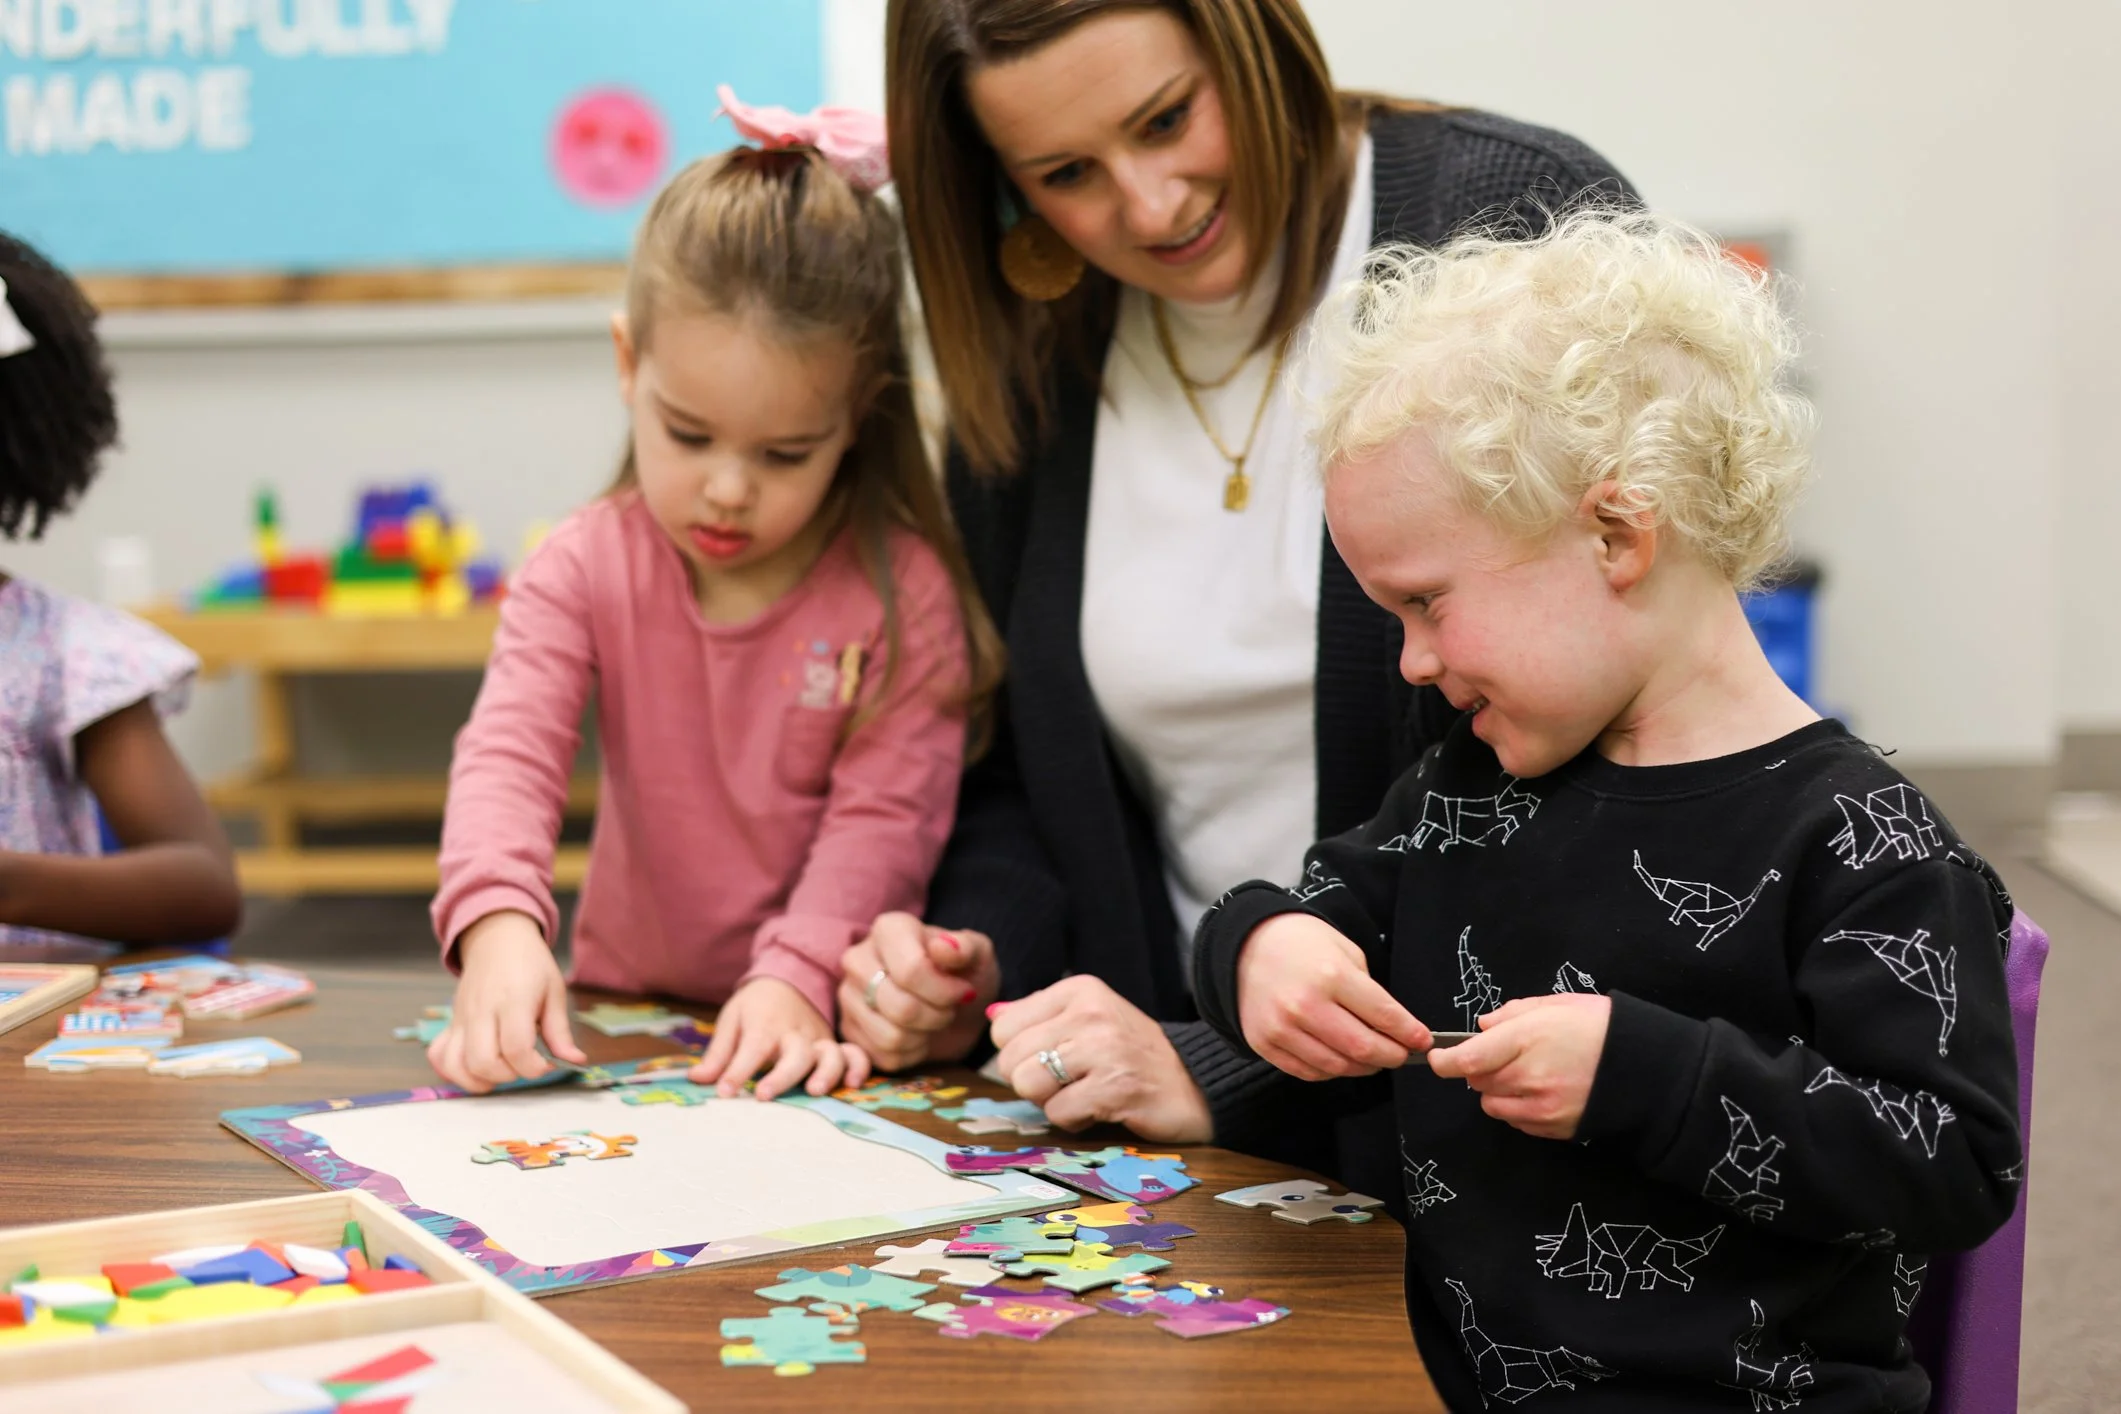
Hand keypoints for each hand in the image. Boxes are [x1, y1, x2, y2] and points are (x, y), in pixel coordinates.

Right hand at [429, 911, 586, 1093]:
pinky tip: (474, 1068)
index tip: (546, 1063)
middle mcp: (482, 1011)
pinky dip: (452, 1071)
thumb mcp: (554, 991)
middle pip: (483, 1061)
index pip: (516, 1048)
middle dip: (508, 1075)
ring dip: (479, 1079)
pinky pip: (438, 1055)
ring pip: (456, 1064)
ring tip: (500, 1072)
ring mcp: (461, 1019)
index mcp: (513, 1001)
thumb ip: (560, 1032)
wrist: (496, 939)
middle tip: (523, 1065)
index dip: (533, 1067)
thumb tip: (576, 1061)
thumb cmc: (530, 964)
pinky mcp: (450, 1023)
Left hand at [691, 977, 871, 1100]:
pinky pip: (855, 1054)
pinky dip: (858, 1067)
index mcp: (765, 1025)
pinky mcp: (835, 1046)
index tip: (724, 1092)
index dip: (737, 1072)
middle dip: (782, 1076)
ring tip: (814, 1091)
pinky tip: (853, 1084)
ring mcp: (819, 1040)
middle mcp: (795, 1034)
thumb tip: (697, 1080)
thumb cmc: (757, 1006)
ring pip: (830, 1055)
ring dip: (825, 1073)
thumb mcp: (732, 1019)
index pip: (752, 1050)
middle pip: (794, 1055)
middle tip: (765, 1096)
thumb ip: (718, 1053)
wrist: (792, 977)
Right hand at [836, 912, 998, 1070]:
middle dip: (937, 1016)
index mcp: (889, 929)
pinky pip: (883, 1056)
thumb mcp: (978, 955)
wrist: (957, 1007)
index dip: (944, 991)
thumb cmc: (965, 975)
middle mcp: (857, 959)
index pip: (911, 970)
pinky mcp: (849, 1031)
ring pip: (890, 1035)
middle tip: (949, 1010)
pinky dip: (912, 1053)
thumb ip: (966, 947)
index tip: (962, 991)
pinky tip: (918, 1036)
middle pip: (899, 1006)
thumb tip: (943, 948)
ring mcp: (847, 996)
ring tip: (933, 1020)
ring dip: (925, 1036)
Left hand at [988, 976, 1212, 1143]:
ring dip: (1052, 1102)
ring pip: (1029, 1086)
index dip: (1019, 1054)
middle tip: (1071, 1081)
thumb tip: (991, 1015)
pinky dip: (1075, 1120)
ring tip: (1085, 1092)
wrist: (1196, 1082)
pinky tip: (1101, 1107)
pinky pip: (1059, 1114)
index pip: (1003, 1027)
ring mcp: (1105, 1049)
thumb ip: (1039, 1016)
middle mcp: (1090, 1012)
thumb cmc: (1133, 1054)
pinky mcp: (1116, 1088)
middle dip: (1032, 1082)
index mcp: (1079, 990)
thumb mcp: (1089, 1019)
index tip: (1054, 1057)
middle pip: (1010, 1061)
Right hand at [1235, 912, 1430, 1079]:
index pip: (1384, 1016)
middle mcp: (1306, 1005)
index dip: (1410, 1033)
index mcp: (1331, 975)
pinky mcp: (1265, 1044)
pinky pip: (1309, 1072)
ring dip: (1364, 1068)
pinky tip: (1341, 1059)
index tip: (1422, 1040)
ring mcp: (1282, 1028)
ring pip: (1338, 1067)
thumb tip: (1396, 1028)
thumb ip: (1370, 990)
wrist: (1245, 945)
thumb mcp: (1345, 951)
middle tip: (1402, 1054)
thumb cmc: (1301, 944)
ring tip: (1374, 1058)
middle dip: (1393, 1056)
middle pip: (1364, 1049)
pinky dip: (1332, 1071)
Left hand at [1426, 994, 1611, 1139]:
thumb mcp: (1556, 1005)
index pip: (1467, 1059)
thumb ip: (1512, 1013)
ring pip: (1493, 1105)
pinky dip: (1518, 1108)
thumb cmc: (1602, 1028)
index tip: (1437, 1057)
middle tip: (1501, 1055)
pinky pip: (1516, 1122)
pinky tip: (1541, 1092)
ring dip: (1497, 1091)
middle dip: (1478, 1069)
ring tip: (1525, 1074)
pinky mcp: (1553, 1129)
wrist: (1647, 1069)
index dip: (1444, 1060)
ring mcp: (1541, 1108)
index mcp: (1526, 1040)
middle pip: (1476, 1082)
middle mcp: (1529, 1078)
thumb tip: (1482, 1027)